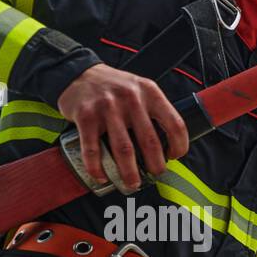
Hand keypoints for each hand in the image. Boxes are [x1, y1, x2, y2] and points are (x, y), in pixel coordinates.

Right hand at [56, 63, 189, 190]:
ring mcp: (107, 107)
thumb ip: (154, 111)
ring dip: (129, 173)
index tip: (174, 156)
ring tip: (132, 184)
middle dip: (155, 166)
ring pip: (124, 150)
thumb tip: (169, 145)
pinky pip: (93, 149)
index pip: (175, 125)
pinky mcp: (86, 116)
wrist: (78, 72)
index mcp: (150, 93)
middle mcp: (131, 98)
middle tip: (155, 175)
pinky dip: (97, 168)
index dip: (179, 146)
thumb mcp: (141, 89)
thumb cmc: (115, 87)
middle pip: (150, 142)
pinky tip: (101, 177)